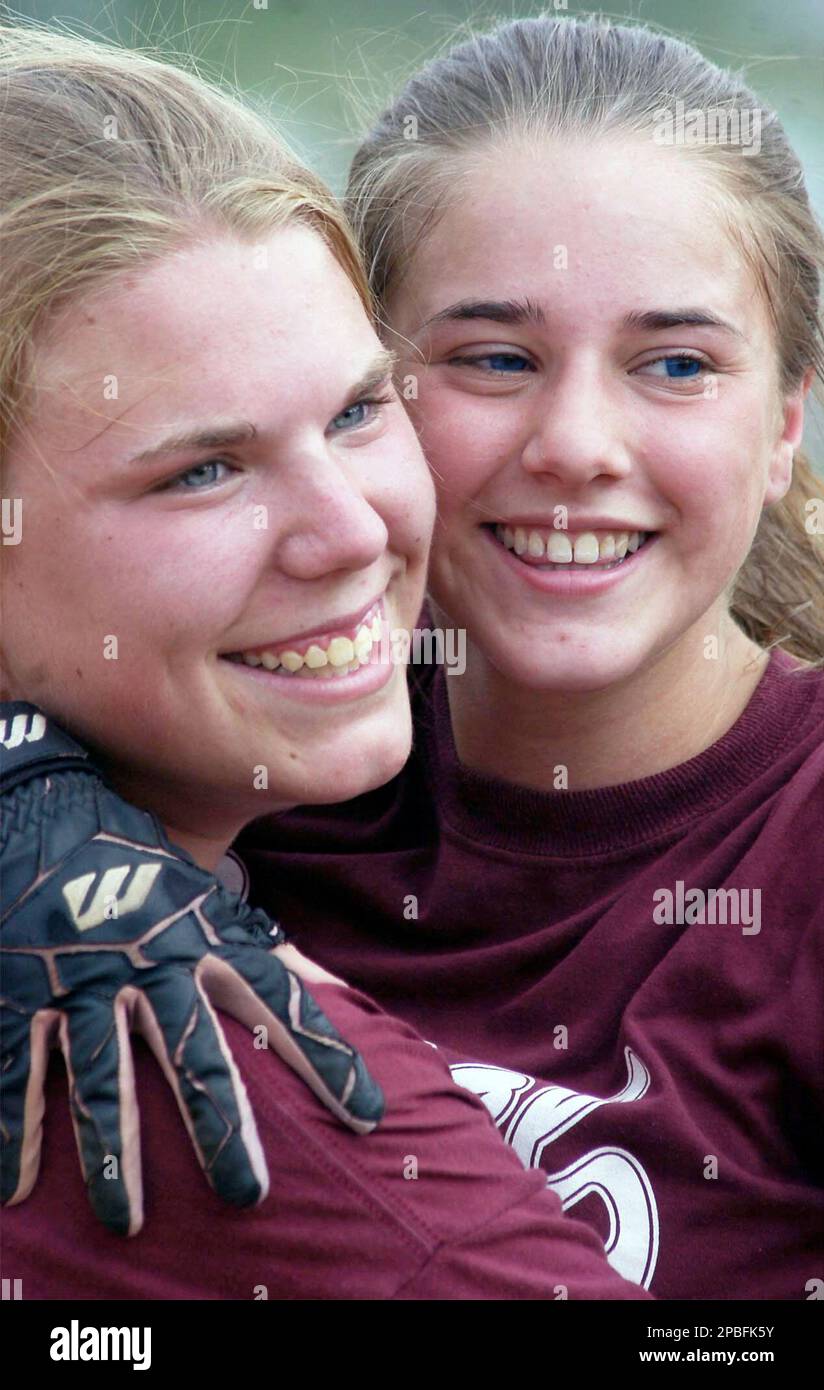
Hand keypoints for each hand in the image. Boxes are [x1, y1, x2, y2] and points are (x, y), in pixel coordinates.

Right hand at [1, 712, 382, 1235]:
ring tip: (127, 1221)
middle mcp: (152, 963)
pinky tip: (19, 1185)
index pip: (280, 1005)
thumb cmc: (137, 865)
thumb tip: (345, 991)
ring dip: (115, 1155)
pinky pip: (21, 1070)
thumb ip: (272, 954)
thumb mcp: (211, 900)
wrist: (41, 812)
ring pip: (103, 1080)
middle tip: (248, 1194)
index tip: (368, 1116)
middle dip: (222, 1127)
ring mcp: (83, 980)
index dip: (328, 1058)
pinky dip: (18, 1127)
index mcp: (206, 939)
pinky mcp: (23, 992)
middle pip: (193, 1055)